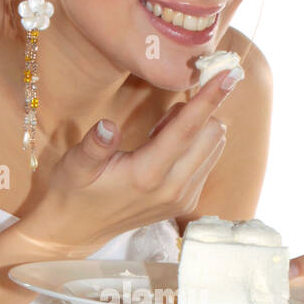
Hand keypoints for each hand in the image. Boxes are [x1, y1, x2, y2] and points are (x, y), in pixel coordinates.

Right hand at [12, 68, 242, 255]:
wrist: (79, 230)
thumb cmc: (74, 191)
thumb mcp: (75, 165)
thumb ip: (93, 146)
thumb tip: (108, 127)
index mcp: (147, 174)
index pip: (187, 129)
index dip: (209, 98)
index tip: (230, 73)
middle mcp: (173, 188)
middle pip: (212, 135)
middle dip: (197, 113)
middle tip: (161, 119)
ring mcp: (183, 198)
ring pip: (214, 147)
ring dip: (197, 130)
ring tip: (160, 136)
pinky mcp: (186, 202)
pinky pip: (207, 162)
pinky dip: (195, 147)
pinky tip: (166, 152)